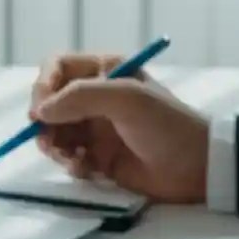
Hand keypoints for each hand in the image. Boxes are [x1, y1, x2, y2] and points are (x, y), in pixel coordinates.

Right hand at [31, 54, 209, 202]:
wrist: (197, 167)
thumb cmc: (166, 125)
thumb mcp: (127, 98)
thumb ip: (80, 97)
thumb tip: (41, 112)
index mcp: (104, 71)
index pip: (57, 68)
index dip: (43, 86)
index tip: (41, 110)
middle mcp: (96, 97)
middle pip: (50, 102)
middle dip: (44, 122)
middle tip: (49, 141)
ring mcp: (96, 128)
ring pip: (55, 133)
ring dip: (54, 146)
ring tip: (70, 159)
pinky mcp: (99, 157)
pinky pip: (69, 158)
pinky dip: (70, 164)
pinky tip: (86, 170)